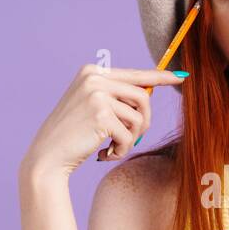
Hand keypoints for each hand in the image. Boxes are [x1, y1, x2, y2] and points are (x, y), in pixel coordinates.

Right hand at [19, 65, 184, 181]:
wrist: (48, 157)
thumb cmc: (72, 136)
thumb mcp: (92, 108)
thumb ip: (116, 97)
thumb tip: (150, 93)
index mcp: (92, 72)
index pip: (135, 74)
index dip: (160, 78)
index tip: (181, 77)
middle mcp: (94, 78)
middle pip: (143, 97)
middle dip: (144, 122)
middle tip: (132, 139)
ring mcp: (97, 95)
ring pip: (138, 118)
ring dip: (131, 139)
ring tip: (113, 148)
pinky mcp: (101, 116)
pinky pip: (129, 136)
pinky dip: (122, 150)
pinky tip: (105, 155)